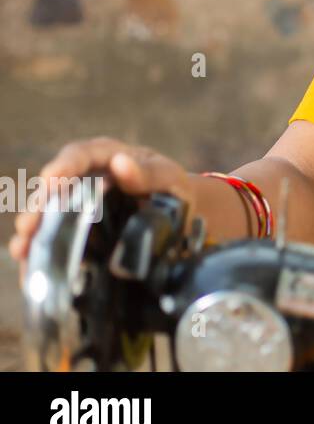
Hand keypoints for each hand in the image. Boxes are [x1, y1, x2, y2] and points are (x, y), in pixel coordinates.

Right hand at [7, 137, 194, 266]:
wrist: (181, 212)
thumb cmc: (171, 187)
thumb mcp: (168, 177)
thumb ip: (149, 173)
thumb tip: (121, 163)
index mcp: (106, 156)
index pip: (80, 155)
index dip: (63, 167)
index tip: (51, 179)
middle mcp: (84, 179)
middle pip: (54, 189)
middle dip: (39, 207)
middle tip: (30, 225)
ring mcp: (77, 206)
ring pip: (47, 215)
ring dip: (33, 232)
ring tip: (23, 247)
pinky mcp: (76, 231)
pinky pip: (53, 240)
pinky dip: (40, 253)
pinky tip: (30, 268)